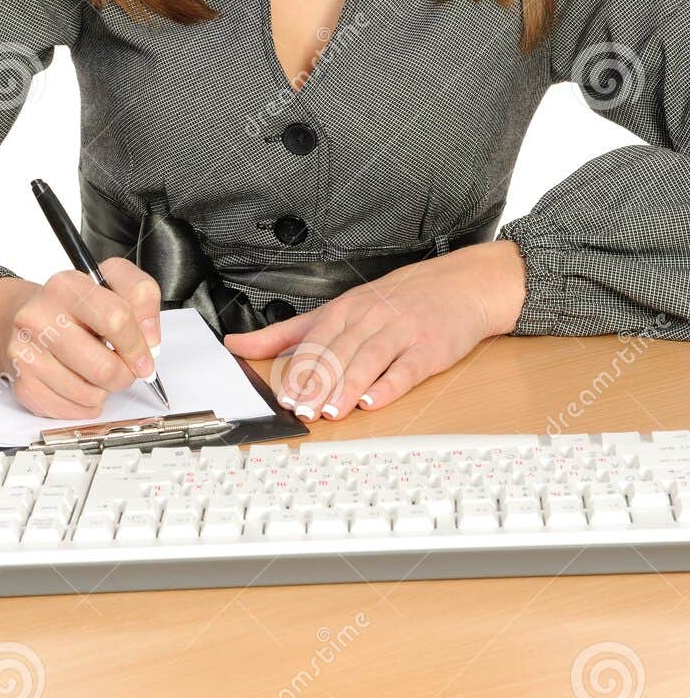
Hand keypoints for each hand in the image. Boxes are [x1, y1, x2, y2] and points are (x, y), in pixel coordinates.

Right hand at [0, 259, 161, 418]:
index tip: (145, 357)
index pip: (116, 319)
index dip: (138, 345)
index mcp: (66, 286)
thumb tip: (150, 341)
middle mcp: (39, 317)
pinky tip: (80, 383)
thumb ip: (142, 297)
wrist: (28, 317)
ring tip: (96, 370)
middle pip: (103, 368)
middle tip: (123, 368)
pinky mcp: (23, 383)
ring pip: (89, 394)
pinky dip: (85, 404)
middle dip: (124, 375)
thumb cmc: (75, 303)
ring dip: (104, 390)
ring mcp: (26, 353)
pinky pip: (72, 411)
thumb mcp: (112, 281)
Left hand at [222, 241, 526, 417]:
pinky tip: (373, 402)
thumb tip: (238, 344)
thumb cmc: (396, 301)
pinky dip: (389, 386)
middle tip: (302, 410)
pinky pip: (407, 368)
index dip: (299, 368)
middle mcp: (370, 317)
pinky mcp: (430, 348)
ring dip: (347, 387)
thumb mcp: (339, 309)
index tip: (284, 395)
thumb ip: (287, 332)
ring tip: (331, 412)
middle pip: (339, 352)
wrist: (460, 285)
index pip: (315, 339)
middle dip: (318, 383)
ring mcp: (401, 332)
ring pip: (369, 360)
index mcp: (345, 309)